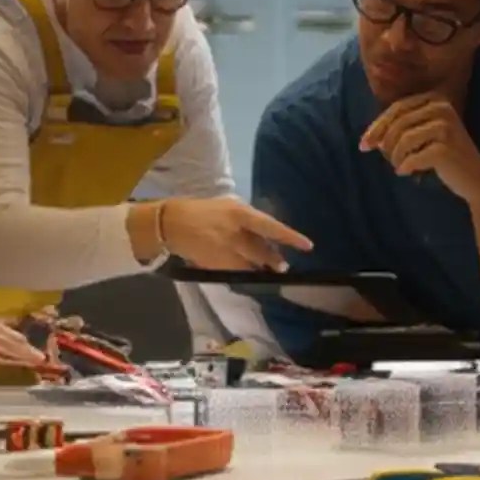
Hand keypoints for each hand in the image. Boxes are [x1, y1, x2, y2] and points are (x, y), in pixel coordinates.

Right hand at [162, 197, 313, 270]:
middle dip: (274, 260)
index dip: (291, 237)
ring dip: (259, 268)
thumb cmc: (204, 211)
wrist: (171, 223)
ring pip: (251, 265)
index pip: (271, 227)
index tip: (307, 246)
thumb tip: (267, 233)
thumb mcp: (228, 207)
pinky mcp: (215, 265)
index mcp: (240, 213)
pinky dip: (242, 271)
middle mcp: (235, 233)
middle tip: (282, 265)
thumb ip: (248, 220)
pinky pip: (235, 272)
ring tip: (265, 269)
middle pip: (262, 251)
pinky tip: (242, 269)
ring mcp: (225, 251)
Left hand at [360, 93, 479, 200]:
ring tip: (399, 166)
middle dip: (385, 143)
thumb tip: (368, 139)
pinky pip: (411, 158)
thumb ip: (400, 129)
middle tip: (387, 159)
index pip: (397, 108)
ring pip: (402, 140)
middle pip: (398, 123)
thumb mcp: (423, 135)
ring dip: (395, 157)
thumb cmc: (445, 156)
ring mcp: (445, 127)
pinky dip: (404, 167)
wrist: (475, 179)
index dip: (377, 126)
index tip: (363, 145)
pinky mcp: (445, 148)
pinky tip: (407, 172)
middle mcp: (442, 108)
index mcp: (436, 99)